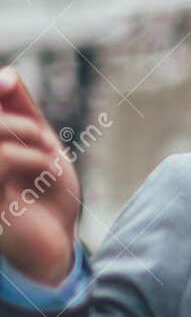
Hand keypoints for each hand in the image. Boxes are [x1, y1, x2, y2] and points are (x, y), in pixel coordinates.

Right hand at [0, 69, 78, 286]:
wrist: (59, 241)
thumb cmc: (46, 192)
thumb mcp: (39, 143)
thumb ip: (21, 110)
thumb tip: (7, 76)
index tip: (9, 83)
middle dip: (11, 117)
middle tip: (41, 134)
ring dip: (24, 132)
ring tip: (48, 151)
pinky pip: (0, 158)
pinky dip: (31, 155)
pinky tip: (46, 167)